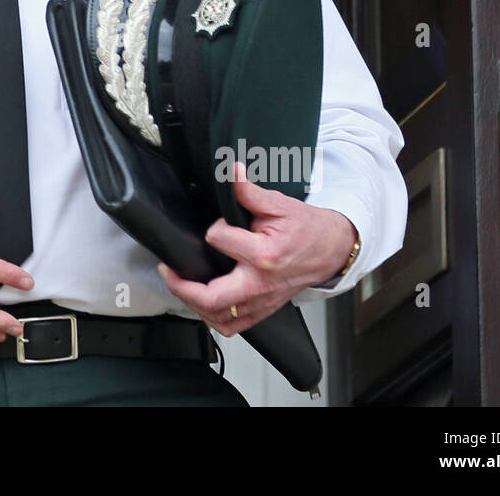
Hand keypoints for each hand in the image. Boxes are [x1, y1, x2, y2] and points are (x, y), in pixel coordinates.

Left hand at [157, 161, 356, 335]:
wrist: (331, 249)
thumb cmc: (306, 228)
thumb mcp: (279, 204)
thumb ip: (249, 192)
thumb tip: (231, 171)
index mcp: (263, 255)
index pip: (218, 241)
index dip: (213, 230)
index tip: (218, 224)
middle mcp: (260, 284)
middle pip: (213, 298)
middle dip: (183, 286)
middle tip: (168, 271)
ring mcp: (262, 301)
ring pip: (220, 318)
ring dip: (194, 305)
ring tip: (180, 286)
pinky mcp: (264, 310)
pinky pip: (233, 326)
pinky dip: (214, 319)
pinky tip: (202, 304)